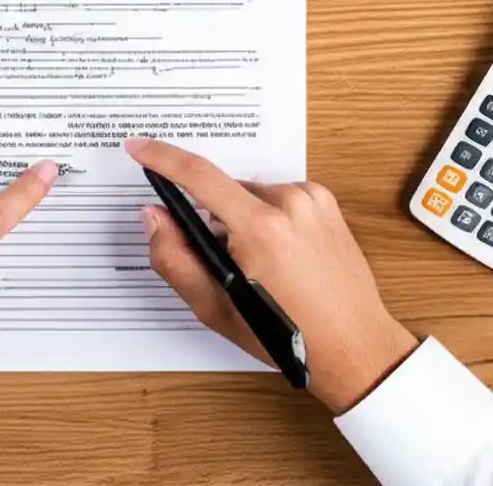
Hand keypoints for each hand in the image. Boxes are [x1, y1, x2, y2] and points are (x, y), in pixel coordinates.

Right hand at [125, 138, 416, 413]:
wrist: (354, 346)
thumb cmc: (288, 334)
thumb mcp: (215, 307)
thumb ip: (173, 257)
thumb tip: (154, 217)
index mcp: (260, 228)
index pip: (199, 176)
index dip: (161, 158)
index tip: (138, 147)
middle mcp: (290, 203)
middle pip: (224, 191)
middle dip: (211, 218)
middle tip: (221, 262)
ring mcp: (312, 200)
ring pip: (251, 196)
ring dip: (241, 220)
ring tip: (259, 266)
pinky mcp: (327, 203)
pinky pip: (279, 199)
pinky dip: (268, 220)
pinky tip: (280, 257)